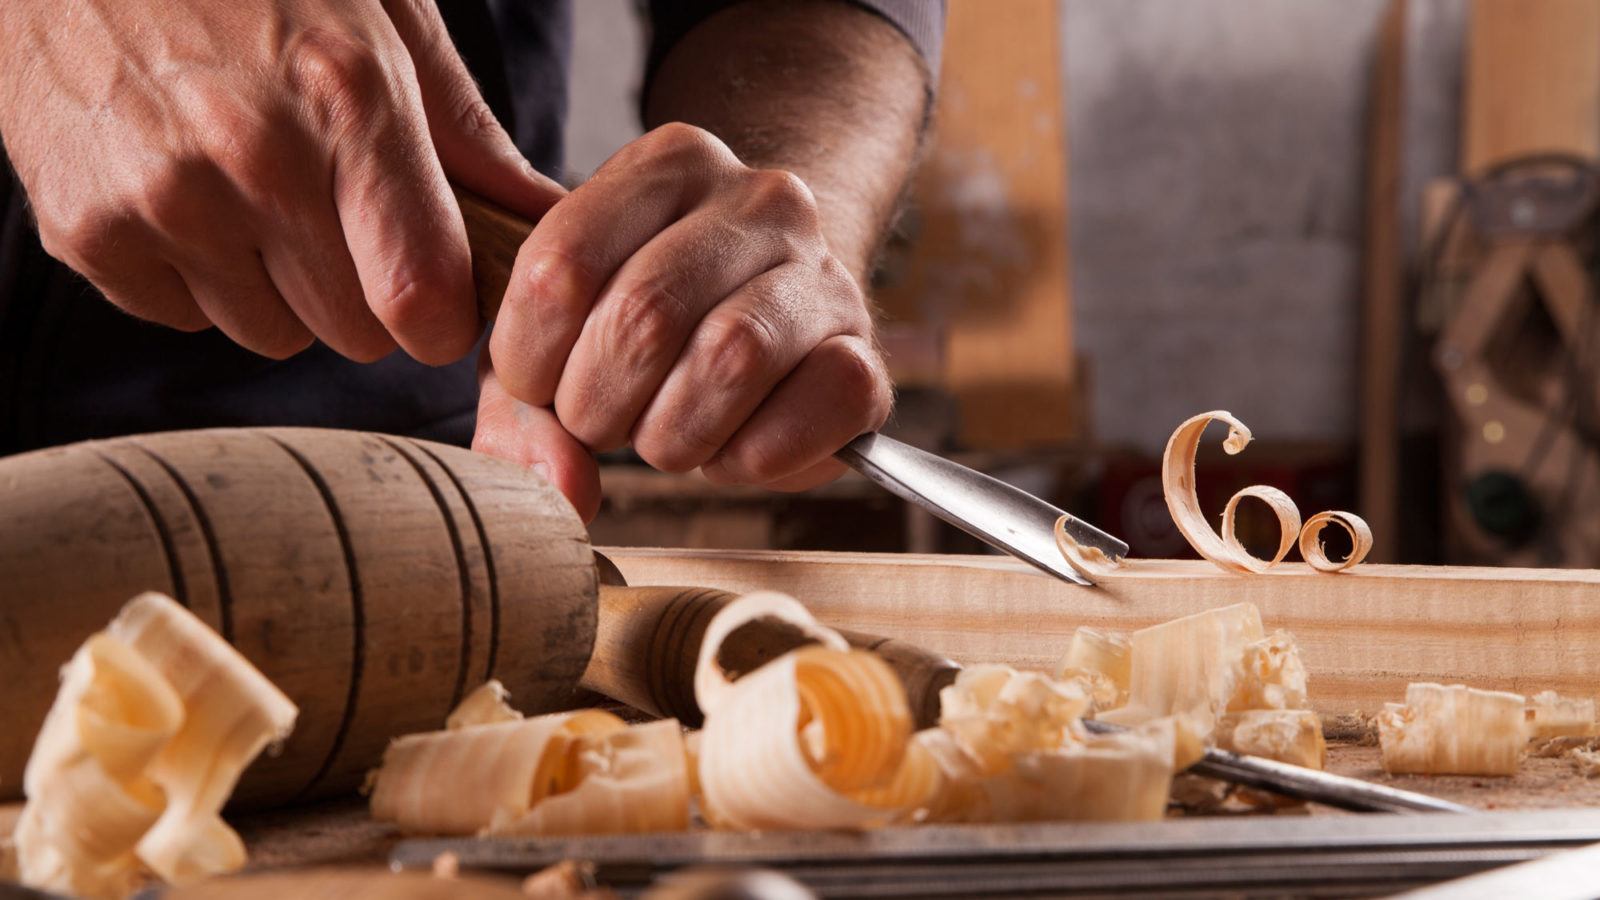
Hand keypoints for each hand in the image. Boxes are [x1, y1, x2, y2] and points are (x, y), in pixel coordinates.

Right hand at [0, 0, 559, 361]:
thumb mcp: (380, 17)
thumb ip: (466, 133)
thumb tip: (547, 218)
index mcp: (346, 98)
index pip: (422, 296)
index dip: (442, 316)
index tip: (438, 298)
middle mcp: (252, 158)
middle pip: (356, 332)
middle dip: (364, 293)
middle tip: (334, 212)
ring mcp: (160, 199)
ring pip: (272, 334)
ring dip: (277, 287)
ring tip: (249, 189)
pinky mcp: (84, 231)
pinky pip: (184, 317)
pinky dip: (195, 276)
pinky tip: (182, 191)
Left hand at [482, 123, 892, 511]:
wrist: (778, 323)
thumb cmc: (654, 328)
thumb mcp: (565, 333)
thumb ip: (524, 401)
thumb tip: (554, 488)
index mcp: (671, 162)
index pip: (562, 262)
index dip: (530, 356)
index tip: (540, 385)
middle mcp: (760, 199)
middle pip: (644, 314)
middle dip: (598, 404)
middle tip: (601, 425)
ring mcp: (825, 272)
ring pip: (730, 358)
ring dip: (674, 434)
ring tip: (666, 438)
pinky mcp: (868, 356)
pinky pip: (809, 410)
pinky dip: (753, 458)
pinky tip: (732, 451)